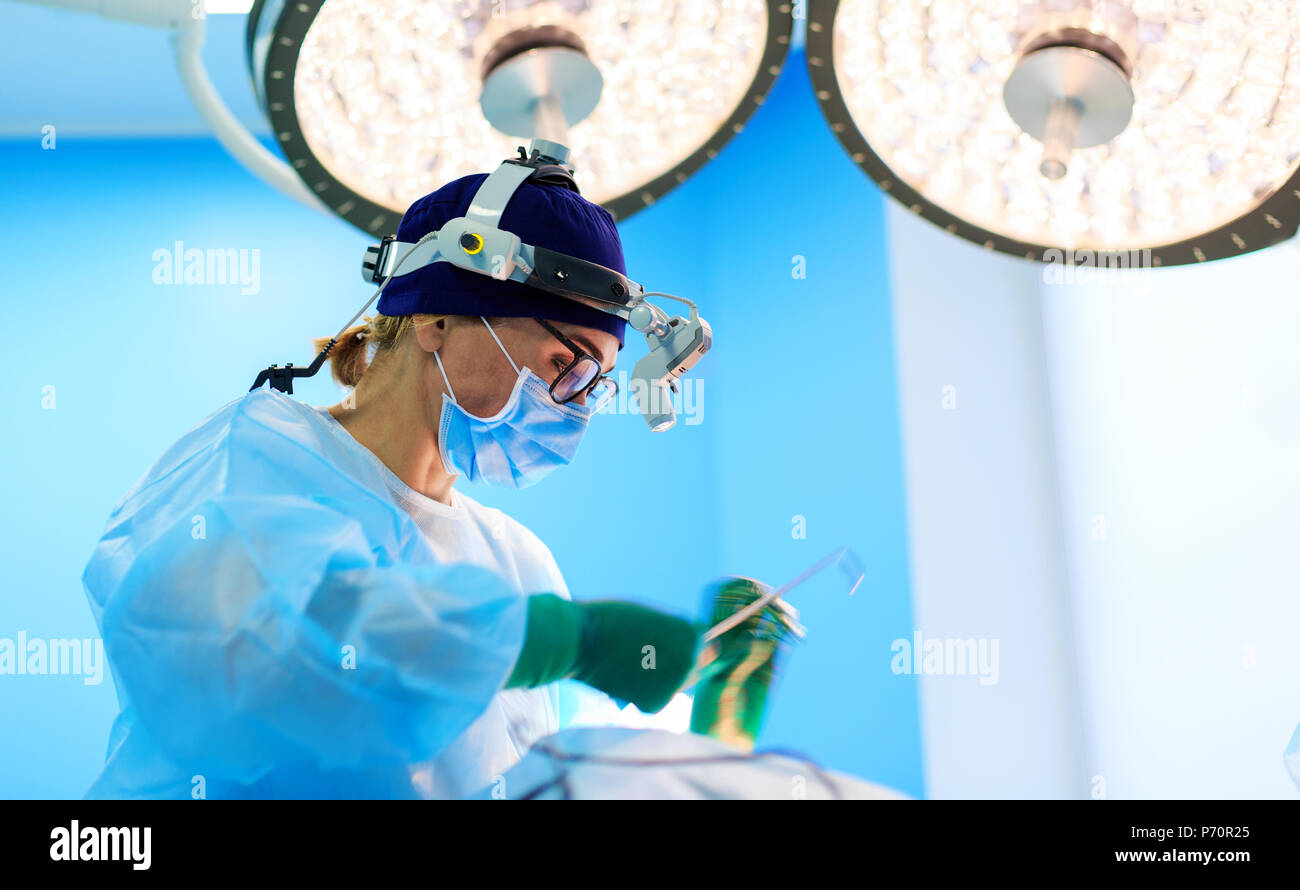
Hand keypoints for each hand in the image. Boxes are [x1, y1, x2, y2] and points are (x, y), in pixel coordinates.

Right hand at [505, 595, 700, 713]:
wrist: (580, 640)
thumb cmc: (610, 622)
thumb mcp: (652, 618)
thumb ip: (675, 634)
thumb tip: (689, 653)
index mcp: (692, 632)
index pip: (701, 643)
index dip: (681, 643)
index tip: (659, 642)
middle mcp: (691, 658)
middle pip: (694, 668)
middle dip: (675, 664)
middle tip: (643, 659)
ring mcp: (677, 682)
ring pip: (676, 686)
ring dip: (660, 680)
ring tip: (631, 666)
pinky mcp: (657, 703)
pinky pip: (657, 700)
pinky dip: (643, 695)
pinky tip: (625, 679)